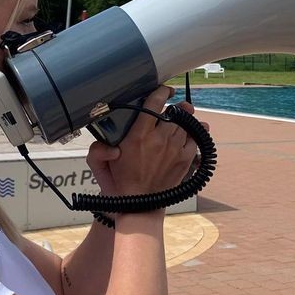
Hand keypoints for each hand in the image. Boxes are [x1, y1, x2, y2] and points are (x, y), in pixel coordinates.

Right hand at [86, 86, 204, 196]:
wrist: (139, 204)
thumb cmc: (119, 181)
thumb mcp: (98, 164)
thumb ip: (98, 149)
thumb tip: (113, 145)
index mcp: (138, 136)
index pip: (154, 103)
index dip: (161, 92)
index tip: (163, 90)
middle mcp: (159, 139)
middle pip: (173, 113)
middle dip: (174, 108)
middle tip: (172, 108)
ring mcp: (174, 149)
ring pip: (185, 124)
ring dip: (184, 119)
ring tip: (182, 116)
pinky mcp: (185, 160)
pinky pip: (195, 138)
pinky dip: (196, 131)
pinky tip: (195, 128)